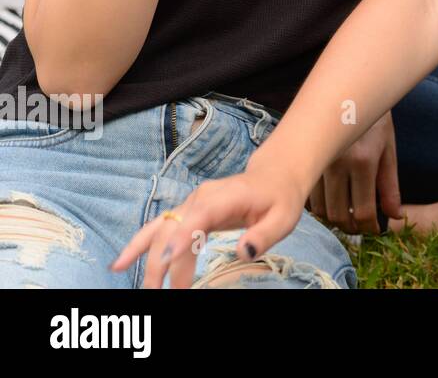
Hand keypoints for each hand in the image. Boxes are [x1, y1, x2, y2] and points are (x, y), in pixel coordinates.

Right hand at [110, 162, 305, 288]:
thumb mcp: (284, 217)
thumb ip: (264, 235)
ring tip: (141, 287)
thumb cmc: (280, 198)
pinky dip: (139, 247)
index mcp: (225, 197)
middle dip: (162, 262)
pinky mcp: (186, 213)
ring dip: (146, 259)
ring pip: (160, 231)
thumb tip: (243, 252)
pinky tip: (121, 264)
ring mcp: (190, 204)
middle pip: (173, 229)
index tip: (166, 258)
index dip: (182, 236)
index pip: (199, 216)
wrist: (274, 176)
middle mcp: (201, 199)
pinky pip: (159, 230)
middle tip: (160, 293)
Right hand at [307, 111, 401, 234]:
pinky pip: (308, 196)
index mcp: (363, 160)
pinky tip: (331, 203)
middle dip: (351, 227)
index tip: (374, 230)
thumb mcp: (389, 150)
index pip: (362, 209)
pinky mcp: (306, 161)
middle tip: (360, 227)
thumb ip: (390, 187)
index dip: (369, 227)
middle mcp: (338, 163)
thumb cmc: (375, 121)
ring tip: (346, 217)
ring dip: (333, 219)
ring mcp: (318, 162)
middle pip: (338, 213)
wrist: (349, 93)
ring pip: (320, 208)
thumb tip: (395, 217)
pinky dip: (319, 206)